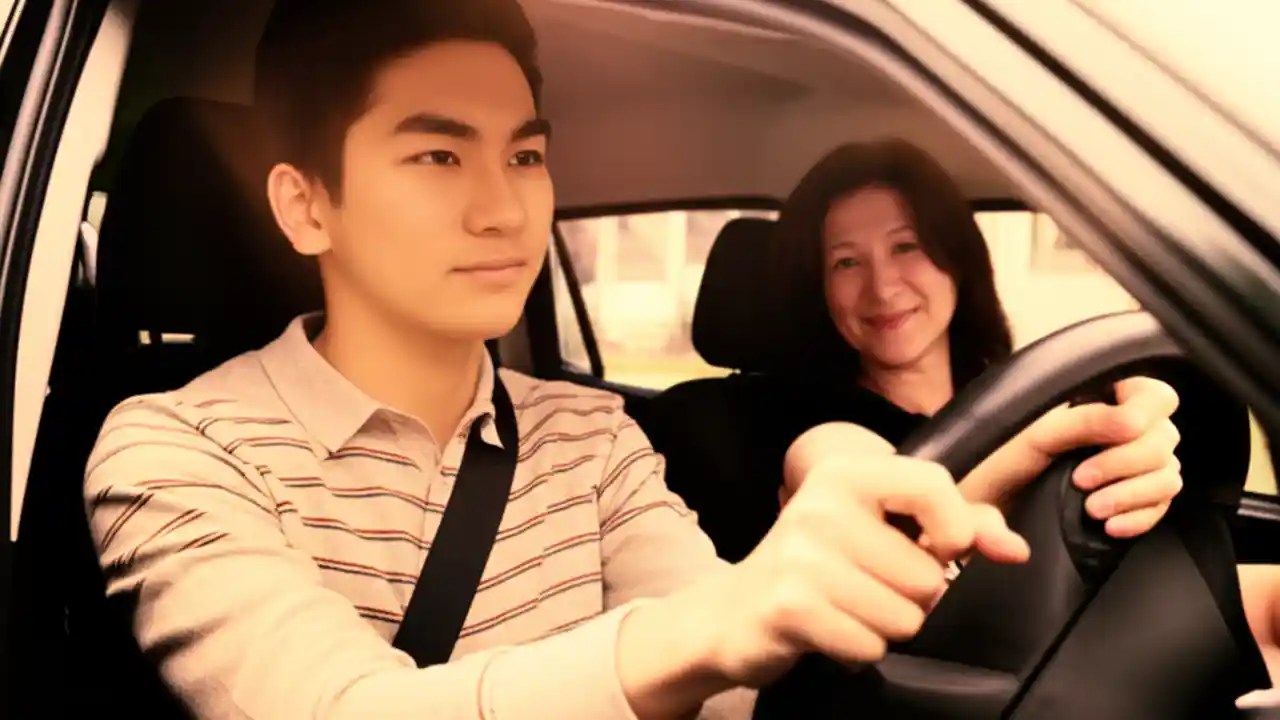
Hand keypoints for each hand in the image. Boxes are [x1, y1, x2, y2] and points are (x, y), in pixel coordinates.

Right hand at [705, 424, 1027, 686]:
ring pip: (905, 617)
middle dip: (909, 597)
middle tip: (864, 587)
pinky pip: (872, 645)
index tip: (936, 550)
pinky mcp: (791, 605)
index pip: (936, 486)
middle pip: (928, 574)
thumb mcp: (882, 530)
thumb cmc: (820, 565)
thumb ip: (957, 528)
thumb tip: (1014, 549)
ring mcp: (802, 555)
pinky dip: (858, 650)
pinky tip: (829, 631)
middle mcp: (821, 505)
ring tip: (845, 608)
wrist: (732, 611)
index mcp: (846, 473)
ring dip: (884, 627)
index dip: (955, 530)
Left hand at [965, 376, 1182, 538]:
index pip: (1154, 395)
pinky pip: (1160, 507)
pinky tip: (1109, 526)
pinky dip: (1140, 518)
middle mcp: (1122, 431)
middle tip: (1082, 480)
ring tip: (1092, 509)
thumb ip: (1083, 421)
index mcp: (1100, 400)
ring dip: (1133, 495)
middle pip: (1165, 439)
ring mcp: (1129, 468)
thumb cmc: (998, 459)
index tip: (1124, 430)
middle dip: (1127, 463)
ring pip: (1168, 475)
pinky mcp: (1129, 501)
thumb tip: (1132, 423)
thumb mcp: (1034, 434)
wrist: (979, 506)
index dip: (1147, 411)